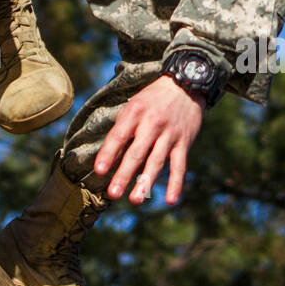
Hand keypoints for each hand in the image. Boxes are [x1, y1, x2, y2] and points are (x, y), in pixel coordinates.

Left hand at [93, 75, 204, 206]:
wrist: (185, 85)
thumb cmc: (152, 99)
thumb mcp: (133, 105)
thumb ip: (122, 128)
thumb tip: (109, 156)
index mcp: (135, 112)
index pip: (119, 135)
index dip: (108, 153)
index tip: (99, 170)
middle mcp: (152, 123)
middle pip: (136, 152)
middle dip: (124, 174)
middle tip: (112, 194)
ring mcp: (169, 134)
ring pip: (156, 161)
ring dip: (145, 182)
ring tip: (134, 200)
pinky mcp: (184, 142)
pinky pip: (180, 166)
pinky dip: (176, 184)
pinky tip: (170, 200)